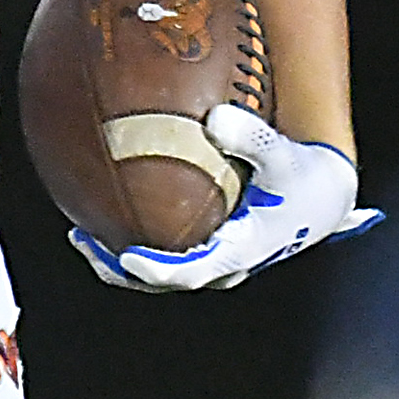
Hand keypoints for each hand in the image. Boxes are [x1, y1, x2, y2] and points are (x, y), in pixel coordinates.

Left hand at [70, 103, 383, 291]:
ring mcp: (215, 261)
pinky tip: (97, 218)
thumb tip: (215, 118)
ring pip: (160, 275)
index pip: (197, 270)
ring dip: (117, 262)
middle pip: (167, 280)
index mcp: (243, 248)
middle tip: (84, 241)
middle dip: (122, 268)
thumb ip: (252, 138)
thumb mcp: (284, 154)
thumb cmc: (299, 174)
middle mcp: (226, 263)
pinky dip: (129, 244)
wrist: (319, 196)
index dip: (161, 269)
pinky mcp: (207, 250)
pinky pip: (164, 255)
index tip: (129, 259)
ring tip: (79, 237)